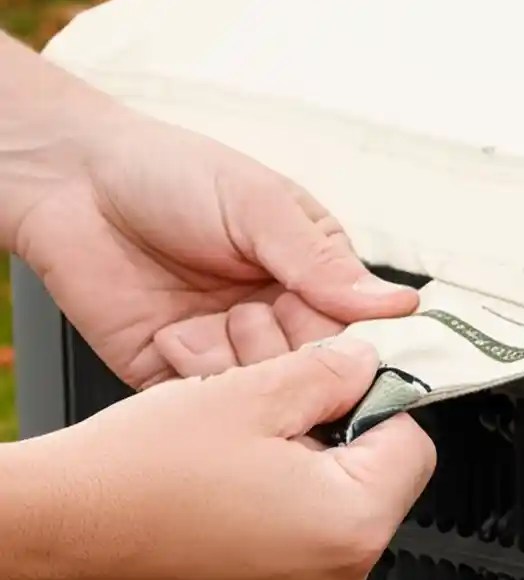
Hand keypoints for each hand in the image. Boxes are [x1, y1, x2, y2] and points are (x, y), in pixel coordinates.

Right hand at [1, 338, 434, 579]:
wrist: (56, 527)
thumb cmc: (135, 474)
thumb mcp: (253, 392)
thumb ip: (331, 370)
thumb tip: (365, 363)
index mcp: (348, 528)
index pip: (414, 445)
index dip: (377, 400)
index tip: (342, 381)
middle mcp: (338, 579)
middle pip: (383, 478)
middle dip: (344, 432)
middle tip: (286, 407)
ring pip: (345, 506)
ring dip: (315, 464)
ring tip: (253, 441)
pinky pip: (308, 538)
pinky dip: (287, 501)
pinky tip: (238, 476)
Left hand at [9, 80, 418, 387]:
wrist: (71, 184)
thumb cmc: (171, 174)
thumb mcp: (260, 205)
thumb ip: (323, 263)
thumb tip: (396, 302)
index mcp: (314, 272)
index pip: (359, 327)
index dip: (350, 336)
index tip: (340, 334)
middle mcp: (277, 315)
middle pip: (315, 369)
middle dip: (291, 348)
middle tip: (263, 313)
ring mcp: (229, 348)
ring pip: (264, 394)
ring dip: (241, 360)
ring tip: (212, 316)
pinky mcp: (178, 375)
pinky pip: (205, 405)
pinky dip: (194, 377)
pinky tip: (176, 334)